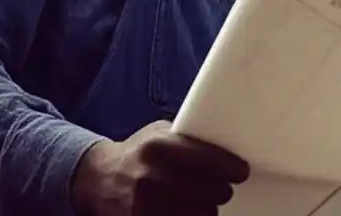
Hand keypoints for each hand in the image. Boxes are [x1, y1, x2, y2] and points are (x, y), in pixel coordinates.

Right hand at [70, 120, 248, 215]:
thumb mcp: (159, 134)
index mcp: (157, 147)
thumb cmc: (139, 154)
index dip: (232, 168)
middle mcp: (150, 177)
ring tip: (205, 202)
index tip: (241, 172)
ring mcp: (145, 206)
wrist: (99, 179)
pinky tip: (189, 211)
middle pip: (211, 191)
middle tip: (222, 188)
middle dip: (222, 190)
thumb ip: (188, 137)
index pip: (209, 159)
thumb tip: (230, 138)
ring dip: (208, 209)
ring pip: (203, 214)